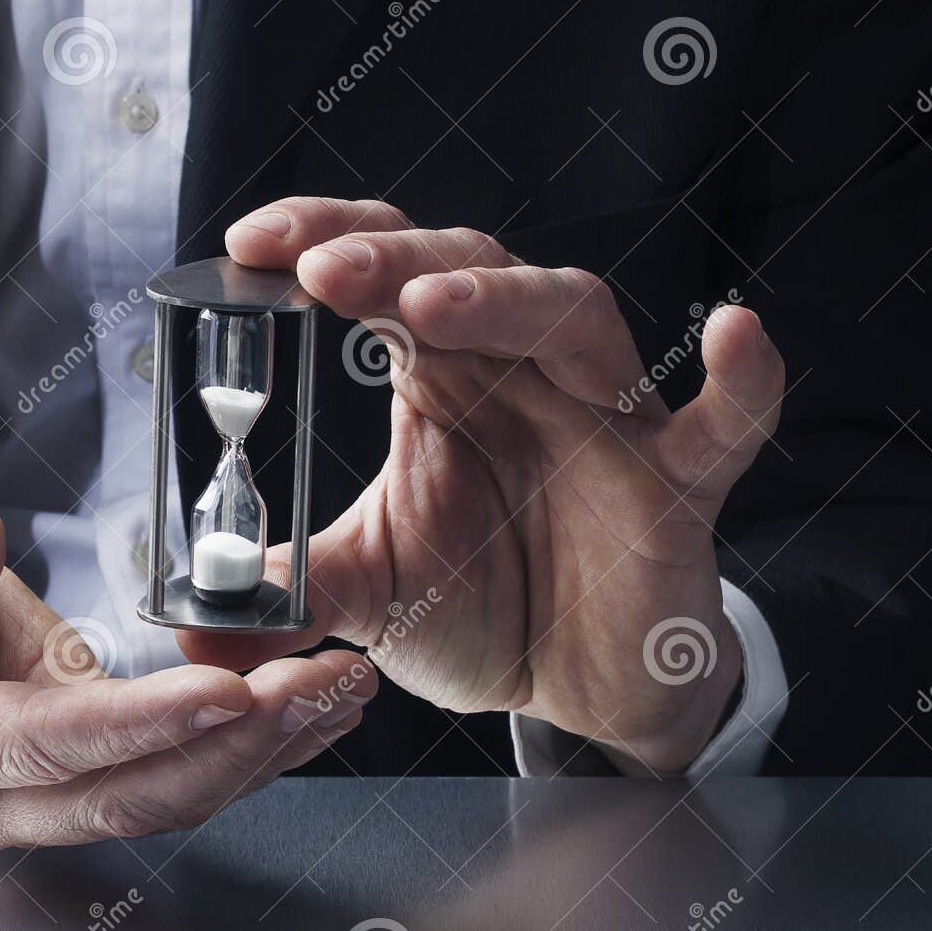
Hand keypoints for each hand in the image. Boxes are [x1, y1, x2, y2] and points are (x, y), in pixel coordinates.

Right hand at [0, 464, 376, 854]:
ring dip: (256, 751)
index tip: (225, 690)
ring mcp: (24, 801)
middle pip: (117, 796)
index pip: (33, 746)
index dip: (133, 725)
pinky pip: (165, 777)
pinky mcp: (72, 781)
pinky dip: (240, 747)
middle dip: (231, 746)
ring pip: (156, 799)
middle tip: (321, 684)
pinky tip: (303, 706)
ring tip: (338, 688)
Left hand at [180, 198, 783, 772]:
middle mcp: (520, 375)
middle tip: (322, 267)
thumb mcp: (372, 594)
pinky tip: (733, 333)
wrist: (579, 687)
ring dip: (505, 303)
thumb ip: (292, 594)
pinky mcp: (682, 482)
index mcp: (439, 381)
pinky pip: (728, 420)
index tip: (251, 243)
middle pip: (467, 275)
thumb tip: (190, 631)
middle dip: (393, 261)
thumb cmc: (484, 607)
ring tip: (431, 308)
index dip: (325, 243)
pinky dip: (740, 379)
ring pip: (572, 318)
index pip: (383, 278)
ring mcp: (606, 419)